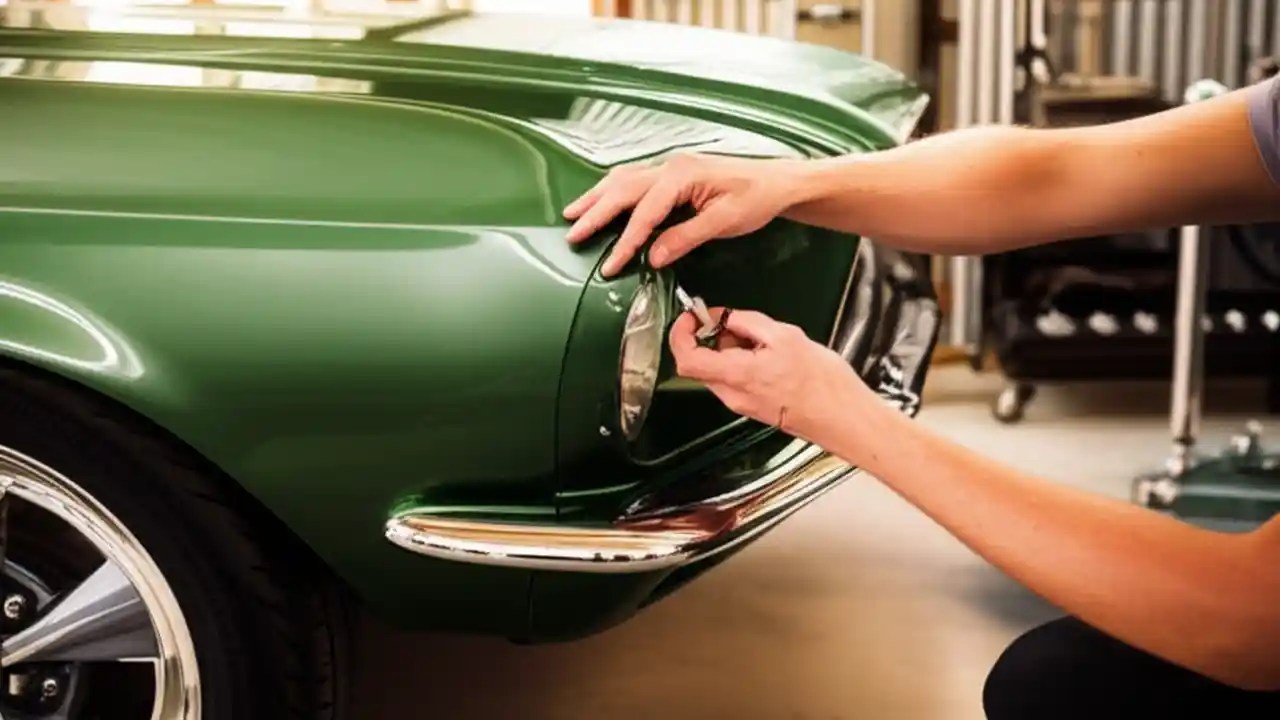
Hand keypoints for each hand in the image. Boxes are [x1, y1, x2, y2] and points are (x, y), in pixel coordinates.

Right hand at [563, 154, 800, 276]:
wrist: (778, 181)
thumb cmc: (756, 200)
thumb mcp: (724, 222)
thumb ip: (686, 237)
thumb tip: (653, 256)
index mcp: (681, 176)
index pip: (644, 212)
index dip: (625, 241)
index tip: (609, 265)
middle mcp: (669, 166)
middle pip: (623, 189)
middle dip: (595, 212)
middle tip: (572, 234)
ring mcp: (669, 166)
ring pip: (623, 180)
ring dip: (597, 197)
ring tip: (572, 214)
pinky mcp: (673, 172)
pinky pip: (634, 179)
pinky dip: (613, 191)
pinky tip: (602, 199)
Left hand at [668, 307, 871, 445]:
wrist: (843, 418)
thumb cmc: (822, 382)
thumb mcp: (785, 336)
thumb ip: (747, 323)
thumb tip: (723, 316)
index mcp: (738, 374)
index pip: (686, 359)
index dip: (680, 335)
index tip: (691, 318)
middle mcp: (733, 394)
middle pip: (699, 364)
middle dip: (708, 338)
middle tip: (731, 322)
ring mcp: (741, 404)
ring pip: (716, 372)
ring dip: (726, 351)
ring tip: (759, 340)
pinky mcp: (752, 408)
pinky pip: (732, 381)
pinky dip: (738, 363)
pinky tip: (766, 356)